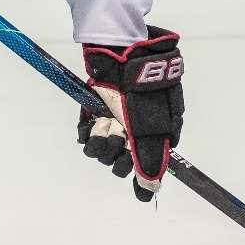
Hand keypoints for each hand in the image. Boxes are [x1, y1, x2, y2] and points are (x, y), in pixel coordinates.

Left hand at [81, 27, 184, 201]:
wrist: (122, 56)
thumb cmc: (144, 91)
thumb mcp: (152, 126)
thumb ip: (150, 158)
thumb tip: (151, 188)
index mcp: (158, 134)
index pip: (147, 166)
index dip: (136, 174)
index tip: (127, 168)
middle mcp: (135, 132)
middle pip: (122, 161)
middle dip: (116, 156)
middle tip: (118, 140)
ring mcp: (115, 123)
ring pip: (103, 151)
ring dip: (101, 144)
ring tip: (104, 127)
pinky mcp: (96, 115)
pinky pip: (87, 137)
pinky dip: (87, 134)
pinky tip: (91, 126)